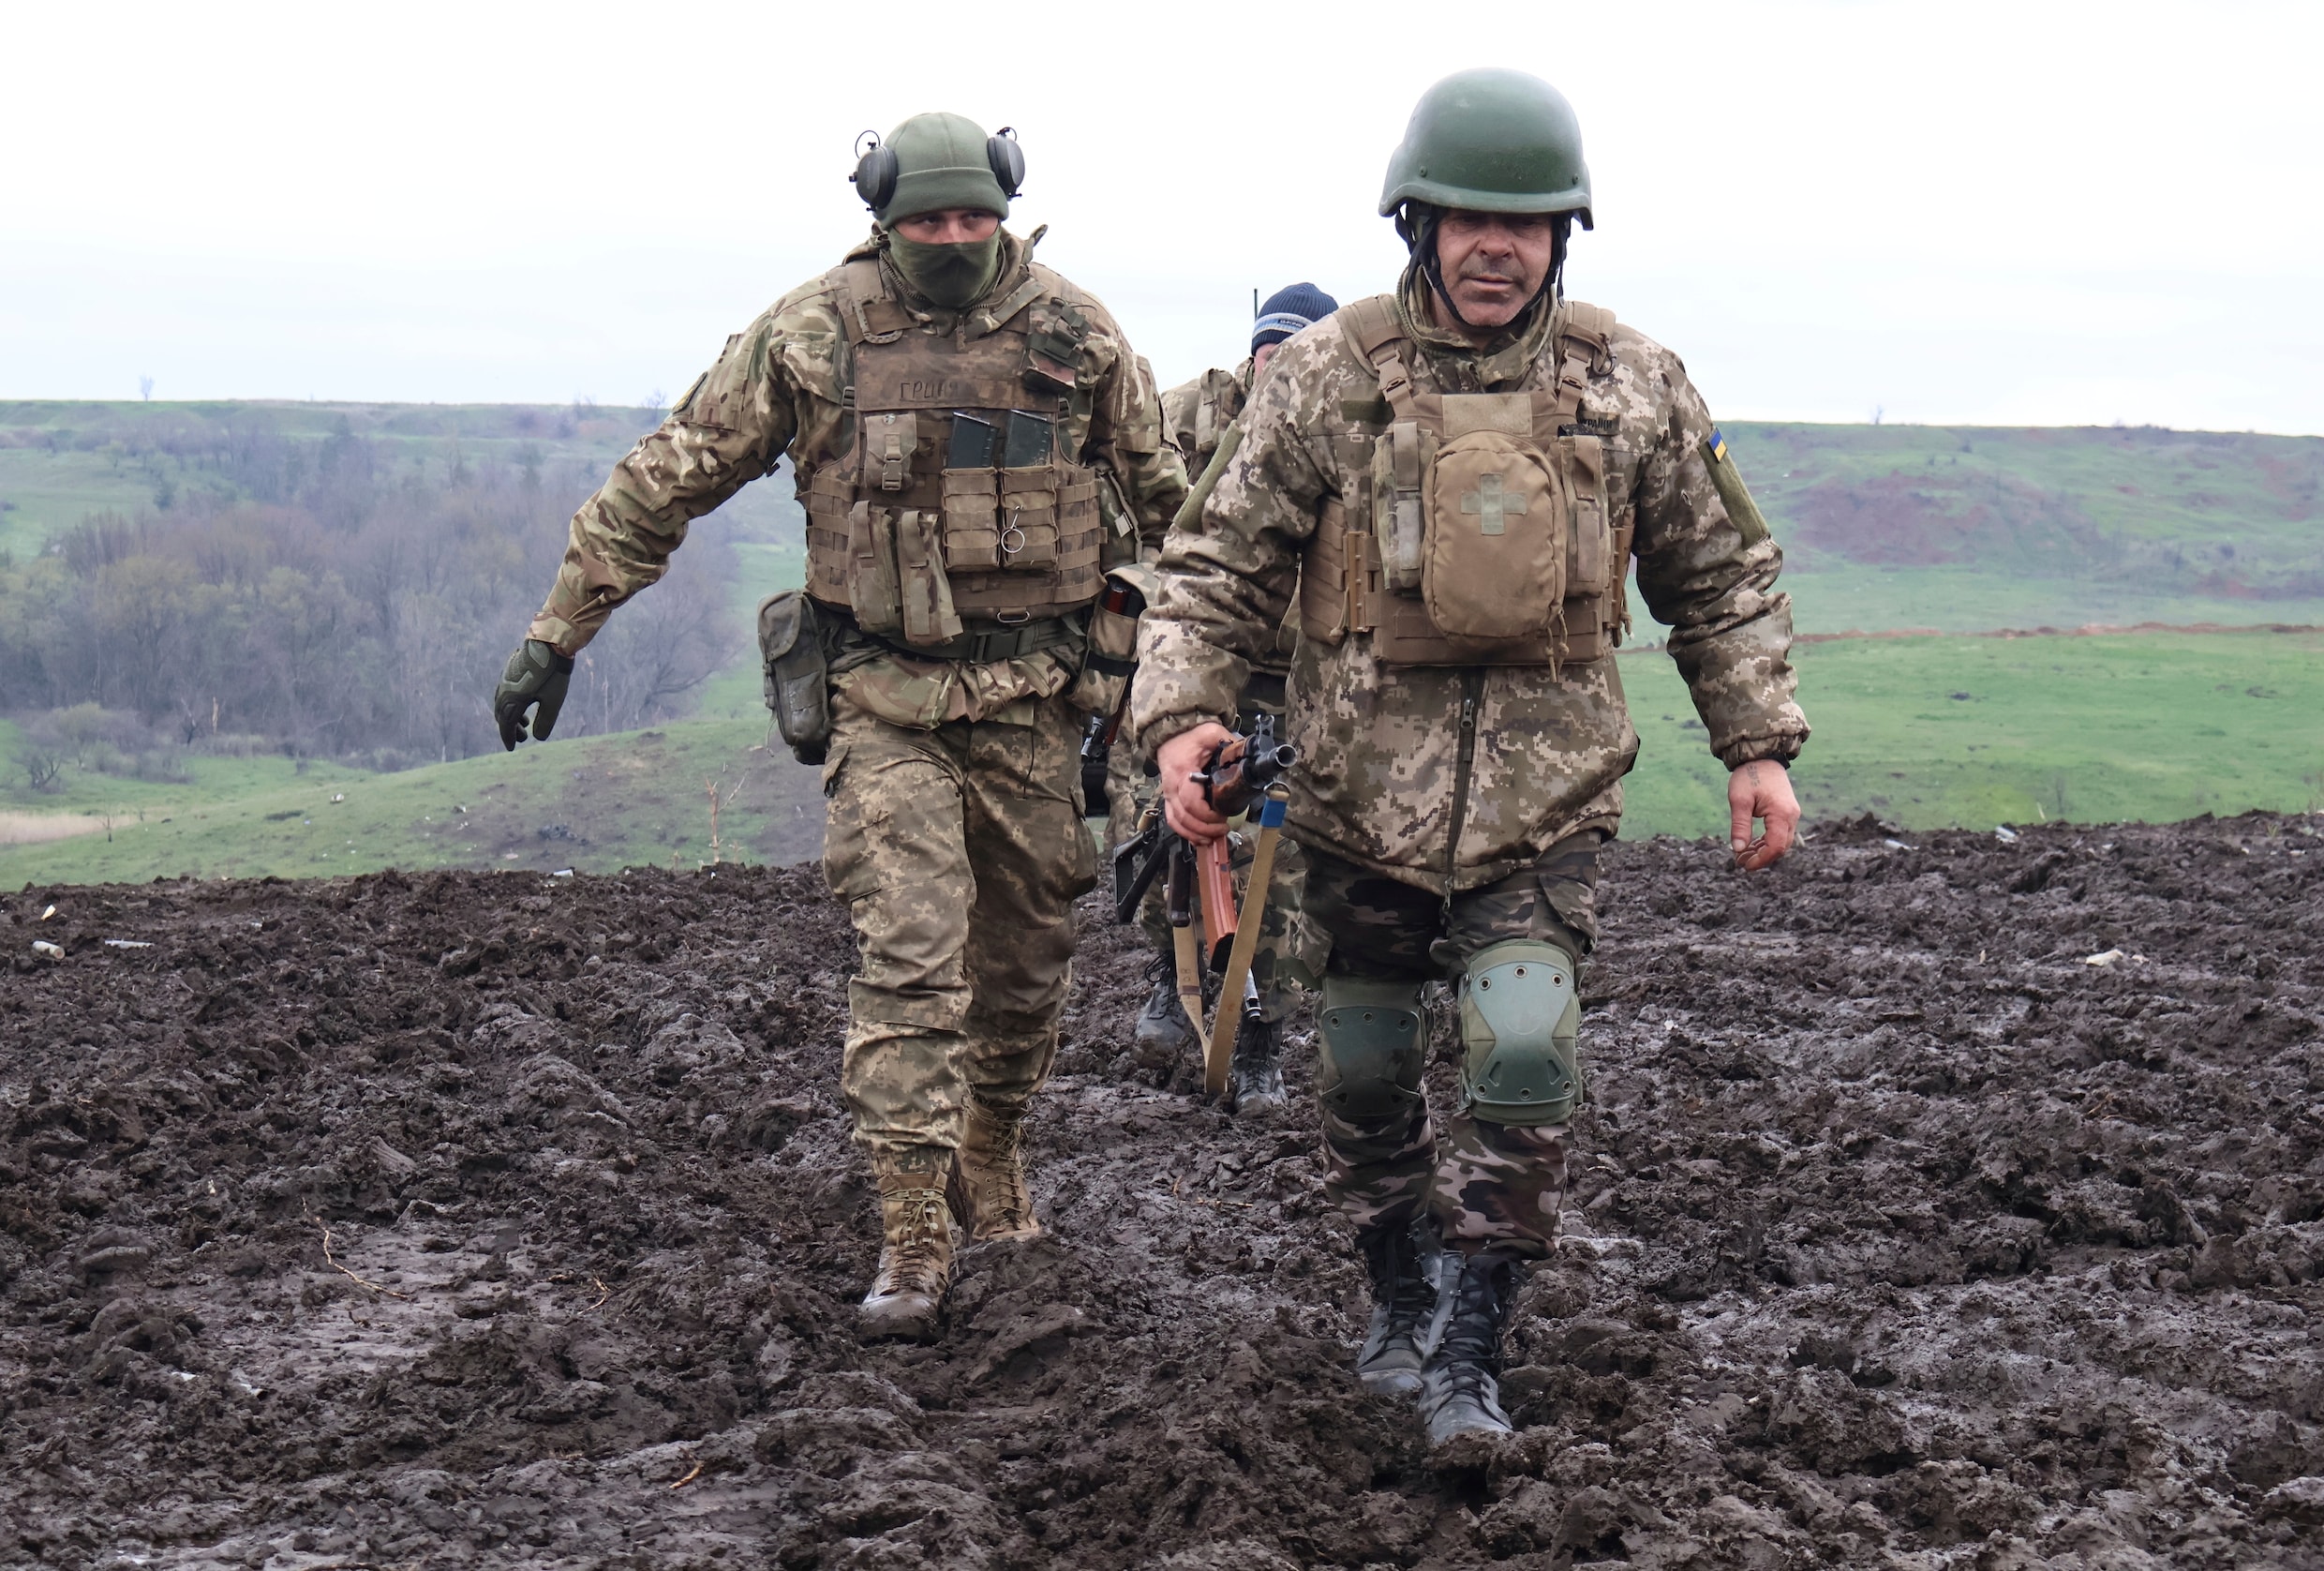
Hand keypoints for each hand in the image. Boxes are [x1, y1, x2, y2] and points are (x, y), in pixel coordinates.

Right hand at [494, 639, 574, 749]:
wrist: (549, 644)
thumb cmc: (553, 675)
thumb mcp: (553, 702)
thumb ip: (545, 722)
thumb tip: (538, 738)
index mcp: (512, 701)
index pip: (506, 725)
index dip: (508, 738)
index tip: (512, 748)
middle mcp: (504, 691)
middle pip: (502, 716)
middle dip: (510, 729)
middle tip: (523, 738)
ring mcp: (505, 680)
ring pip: (502, 703)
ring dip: (511, 716)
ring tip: (525, 722)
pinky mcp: (509, 671)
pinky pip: (505, 692)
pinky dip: (511, 703)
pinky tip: (524, 702)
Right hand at [1155, 722, 1236, 842]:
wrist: (1170, 733)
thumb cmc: (1189, 735)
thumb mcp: (1212, 734)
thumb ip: (1230, 744)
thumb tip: (1250, 757)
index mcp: (1182, 771)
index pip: (1190, 802)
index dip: (1206, 815)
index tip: (1222, 818)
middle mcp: (1172, 786)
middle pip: (1183, 817)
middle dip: (1204, 829)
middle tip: (1222, 830)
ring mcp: (1168, 794)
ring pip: (1176, 822)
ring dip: (1194, 834)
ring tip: (1212, 839)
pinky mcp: (1169, 798)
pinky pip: (1173, 820)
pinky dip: (1185, 832)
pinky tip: (1199, 838)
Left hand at [1727, 759, 1799, 870]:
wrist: (1761, 757)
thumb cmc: (1749, 776)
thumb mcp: (1739, 800)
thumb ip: (1739, 826)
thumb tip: (1737, 850)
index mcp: (1781, 813)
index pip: (1776, 846)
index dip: (1761, 860)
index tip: (1743, 866)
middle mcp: (1791, 816)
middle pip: (1781, 847)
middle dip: (1761, 858)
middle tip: (1739, 862)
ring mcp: (1791, 814)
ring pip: (1781, 842)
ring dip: (1763, 851)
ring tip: (1741, 855)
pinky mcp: (1787, 812)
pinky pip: (1779, 833)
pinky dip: (1766, 842)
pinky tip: (1751, 845)